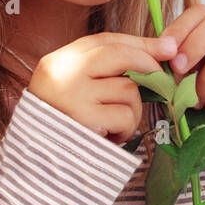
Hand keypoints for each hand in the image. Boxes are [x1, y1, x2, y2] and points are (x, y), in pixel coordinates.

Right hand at [25, 31, 179, 143]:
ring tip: (114, 125)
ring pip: (128, 89)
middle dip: (149, 66)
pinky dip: (126, 130)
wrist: (36, 163)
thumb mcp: (77, 88)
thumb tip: (164, 50)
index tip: (167, 48)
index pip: (107, 40)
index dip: (141, 43)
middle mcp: (64, 72)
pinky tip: (111, 137)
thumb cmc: (67, 124)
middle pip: (122, 55)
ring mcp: (72, 94)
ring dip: (132, 110)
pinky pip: (125, 116)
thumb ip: (107, 69)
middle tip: (162, 82)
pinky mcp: (84, 119)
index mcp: (60, 60)